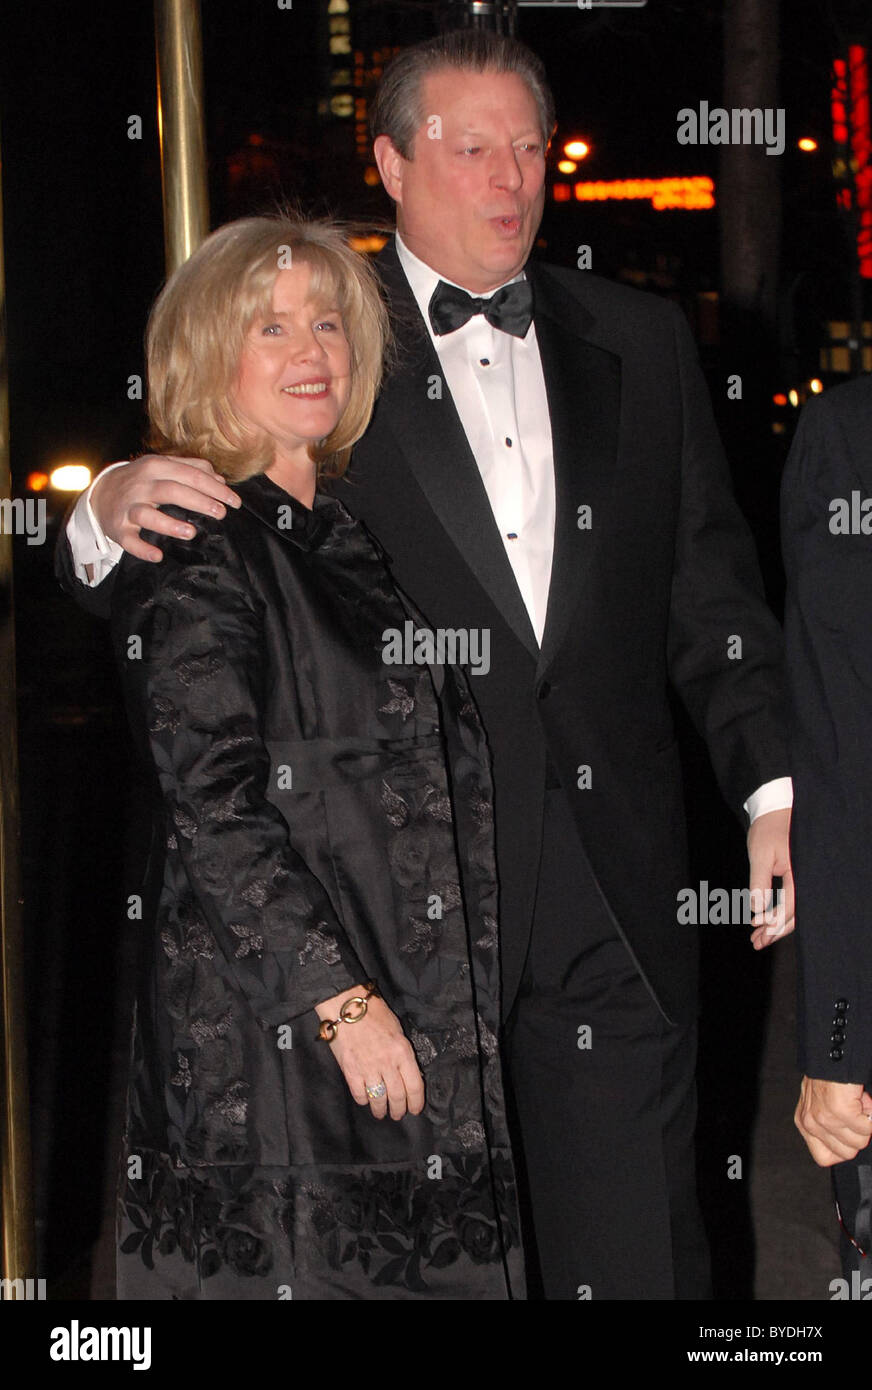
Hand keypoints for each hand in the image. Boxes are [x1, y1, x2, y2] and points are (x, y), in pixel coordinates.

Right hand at [91, 454, 240, 561]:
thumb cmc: (140, 481)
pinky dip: (142, 549)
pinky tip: (158, 556)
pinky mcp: (118, 529)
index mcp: (155, 467)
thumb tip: (220, 480)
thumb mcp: (162, 466)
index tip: (235, 501)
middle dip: (199, 501)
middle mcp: (141, 486)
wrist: (99, 494)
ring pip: (148, 515)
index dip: (214, 488)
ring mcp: (128, 508)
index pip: (190, 475)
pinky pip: (130, 541)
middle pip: (172, 490)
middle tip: (221, 513)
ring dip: (169, 525)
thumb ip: (191, 469)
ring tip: (191, 532)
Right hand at [315, 985, 424, 1120]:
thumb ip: (402, 1052)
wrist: (347, 1006)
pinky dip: (364, 1100)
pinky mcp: (351, 1071)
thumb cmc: (374, 1013)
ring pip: (379, 1099)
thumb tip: (406, 1071)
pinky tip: (366, 1100)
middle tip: (397, 1115)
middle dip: (399, 1110)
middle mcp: (388, 1063)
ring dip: (381, 1110)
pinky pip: (360, 1094)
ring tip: (381, 1113)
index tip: (415, 1109)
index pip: (415, 1085)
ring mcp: (369, 1069)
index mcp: (403, 1052)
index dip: (416, 1102)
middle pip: (397, 1096)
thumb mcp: (397, 1030)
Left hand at [747, 806, 794, 947]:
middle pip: (795, 914)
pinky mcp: (796, 881)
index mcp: (801, 873)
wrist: (774, 813)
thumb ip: (759, 881)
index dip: (773, 917)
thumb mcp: (760, 854)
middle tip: (757, 943)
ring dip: (776, 927)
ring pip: (793, 911)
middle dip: (775, 930)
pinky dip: (777, 914)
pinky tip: (763, 924)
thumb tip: (756, 908)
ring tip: (757, 940)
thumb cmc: (767, 831)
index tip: (755, 924)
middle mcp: (806, 880)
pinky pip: (790, 902)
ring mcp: (803, 881)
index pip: (791, 904)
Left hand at [794, 1075, 871, 1164]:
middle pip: (847, 1153)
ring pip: (859, 1142)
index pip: (824, 1158)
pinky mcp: (841, 1112)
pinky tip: (862, 1099)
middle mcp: (811, 1124)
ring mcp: (825, 1119)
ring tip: (857, 1102)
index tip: (849, 1133)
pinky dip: (871, 1114)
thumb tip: (849, 1142)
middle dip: (857, 1133)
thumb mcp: (819, 1104)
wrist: (831, 1054)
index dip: (844, 1149)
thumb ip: (828, 1126)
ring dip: (865, 1121)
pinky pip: (867, 1128)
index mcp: (805, 1124)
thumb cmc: (828, 1076)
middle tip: (854, 1112)